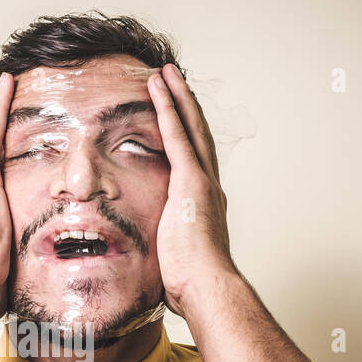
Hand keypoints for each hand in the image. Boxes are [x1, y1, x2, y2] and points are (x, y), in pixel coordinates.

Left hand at [146, 63, 237, 317]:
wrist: (206, 288)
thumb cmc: (189, 283)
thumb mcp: (174, 257)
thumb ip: (165, 245)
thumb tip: (152, 255)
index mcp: (204, 203)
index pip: (193, 159)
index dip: (185, 134)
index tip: (175, 115)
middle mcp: (209, 187)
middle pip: (197, 135)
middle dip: (185, 105)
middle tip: (173, 79)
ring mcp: (203, 182)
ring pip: (190, 128)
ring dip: (178, 98)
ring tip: (165, 73)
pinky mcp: (192, 183)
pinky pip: (177, 138)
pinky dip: (169, 111)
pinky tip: (159, 90)